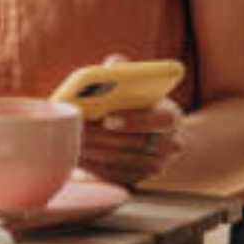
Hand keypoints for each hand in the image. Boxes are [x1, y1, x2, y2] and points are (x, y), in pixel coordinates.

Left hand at [76, 54, 184, 186]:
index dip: (135, 120)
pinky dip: (94, 165)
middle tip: (77, 130)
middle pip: (137, 144)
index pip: (162, 120)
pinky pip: (116, 175)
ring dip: (95, 151)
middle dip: (103, 137)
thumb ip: (124, 70)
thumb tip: (113, 65)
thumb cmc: (136, 102)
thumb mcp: (135, 84)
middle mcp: (170, 145)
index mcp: (172, 117)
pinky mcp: (138, 179)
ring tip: (71, 139)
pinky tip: (76, 153)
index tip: (107, 118)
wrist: (150, 133)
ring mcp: (156, 165)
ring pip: (123, 161)